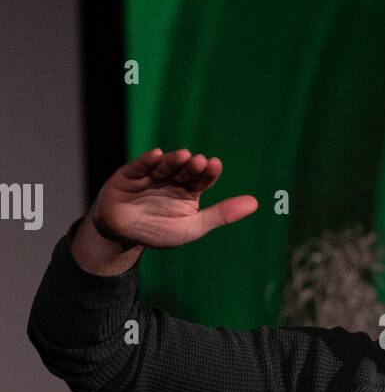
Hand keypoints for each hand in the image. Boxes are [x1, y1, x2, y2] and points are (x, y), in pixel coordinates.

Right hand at [91, 146, 257, 249]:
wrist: (123, 236)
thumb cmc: (159, 231)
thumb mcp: (193, 227)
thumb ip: (222, 215)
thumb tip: (255, 203)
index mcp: (188, 191)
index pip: (202, 179)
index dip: (208, 172)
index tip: (215, 164)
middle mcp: (171, 180)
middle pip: (184, 170)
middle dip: (191, 166)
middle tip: (200, 161)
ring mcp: (150, 176)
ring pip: (163, 166)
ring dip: (172, 161)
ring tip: (183, 156)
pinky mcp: (128, 176)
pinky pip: (138, 167)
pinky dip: (146, 161)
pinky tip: (156, 155)